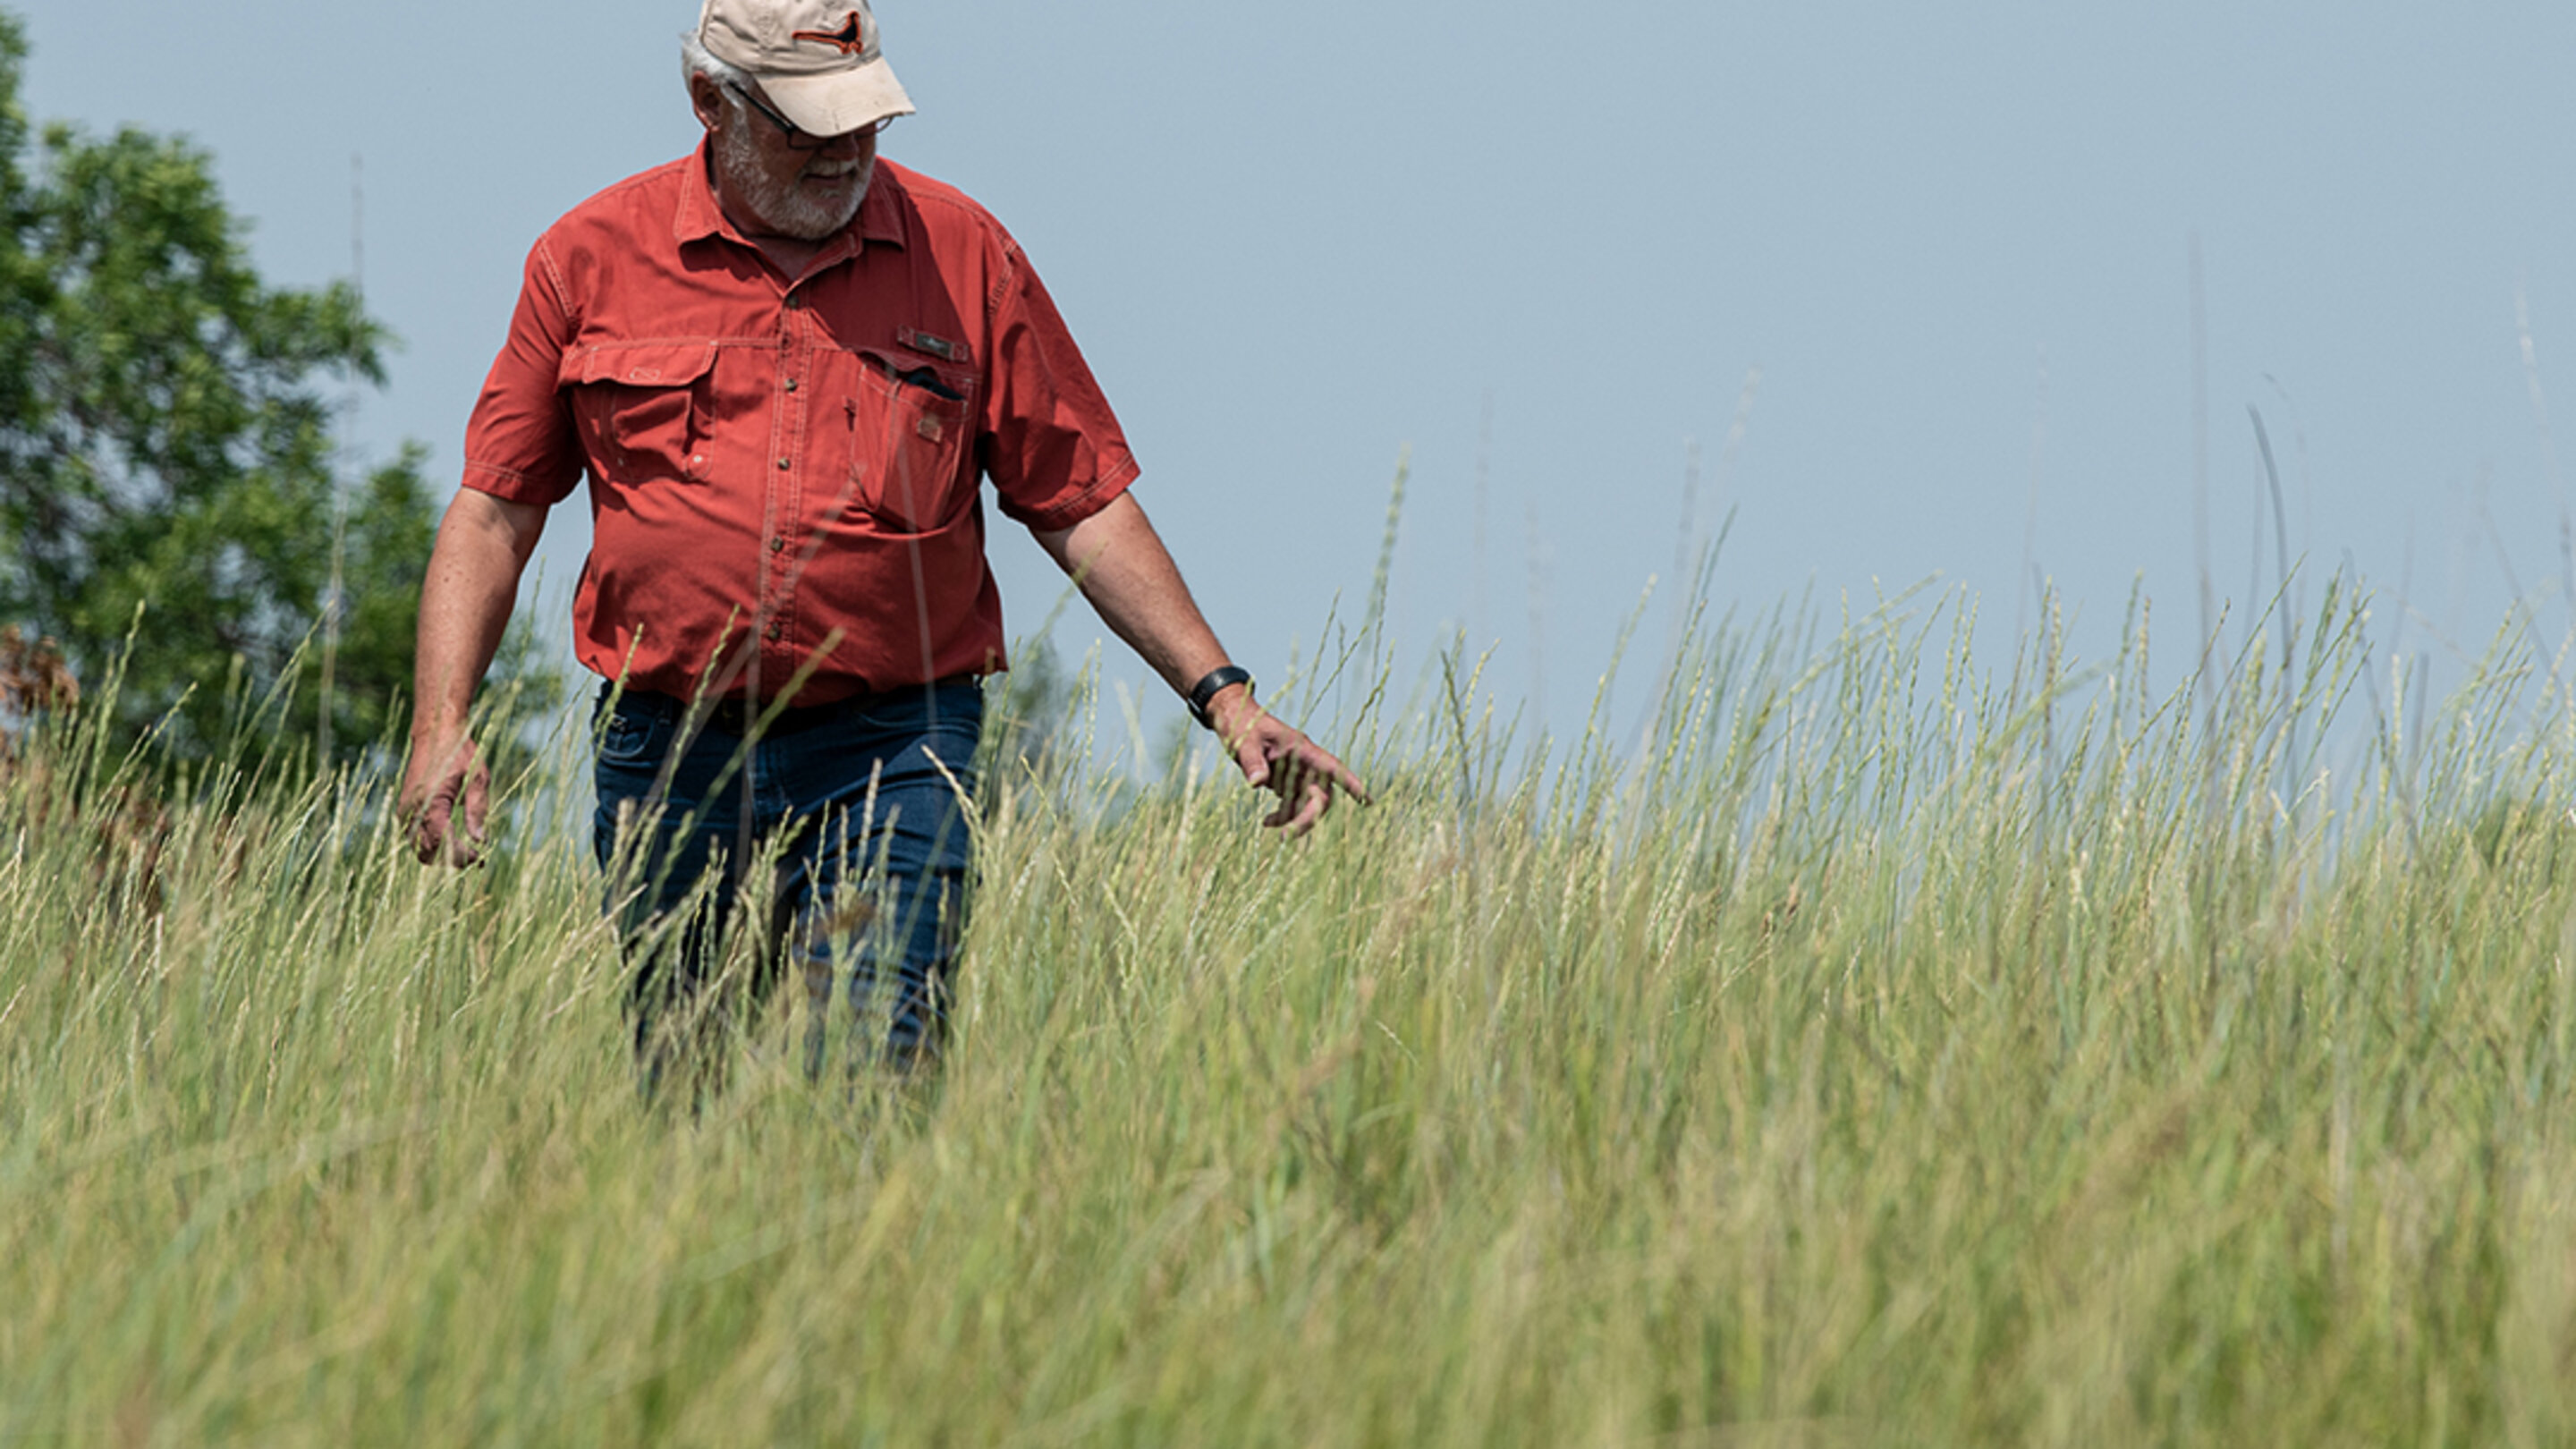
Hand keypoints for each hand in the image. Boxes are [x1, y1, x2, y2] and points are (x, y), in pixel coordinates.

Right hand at [399, 729, 489, 866]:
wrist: (435, 732)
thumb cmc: (459, 752)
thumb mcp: (478, 777)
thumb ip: (478, 809)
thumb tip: (482, 840)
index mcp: (429, 801)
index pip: (441, 842)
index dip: (461, 855)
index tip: (480, 858)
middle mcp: (411, 809)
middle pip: (427, 852)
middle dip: (452, 860)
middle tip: (476, 857)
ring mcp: (405, 810)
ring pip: (418, 848)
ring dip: (441, 854)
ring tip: (467, 850)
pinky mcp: (404, 809)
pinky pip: (415, 837)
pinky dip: (432, 844)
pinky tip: (453, 840)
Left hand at [1210, 690, 1370, 836]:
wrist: (1233, 717)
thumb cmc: (1242, 723)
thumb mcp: (1244, 742)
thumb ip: (1252, 762)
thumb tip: (1256, 784)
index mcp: (1301, 749)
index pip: (1333, 767)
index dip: (1351, 783)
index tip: (1367, 800)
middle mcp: (1304, 763)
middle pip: (1321, 795)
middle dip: (1309, 817)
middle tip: (1287, 835)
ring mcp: (1296, 773)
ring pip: (1307, 804)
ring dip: (1293, 820)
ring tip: (1268, 824)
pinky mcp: (1285, 781)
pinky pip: (1292, 804)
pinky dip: (1283, 816)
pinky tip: (1266, 821)